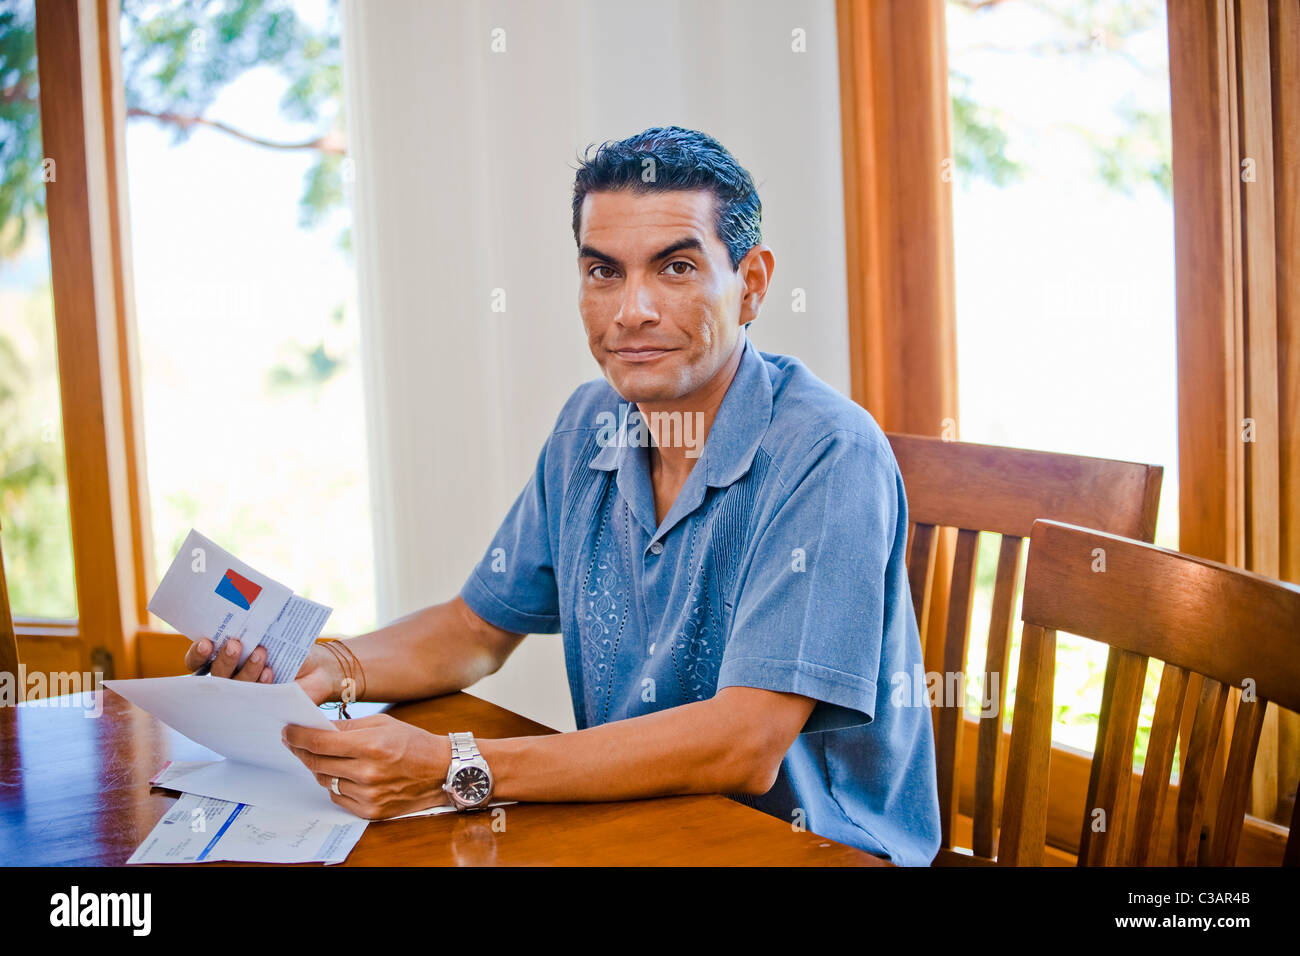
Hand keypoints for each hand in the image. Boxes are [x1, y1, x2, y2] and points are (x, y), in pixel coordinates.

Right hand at [183, 639, 340, 705]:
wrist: (319, 667)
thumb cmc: (290, 645)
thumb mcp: (272, 632)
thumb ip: (255, 628)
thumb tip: (243, 612)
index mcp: (226, 656)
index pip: (199, 659)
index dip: (197, 653)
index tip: (206, 641)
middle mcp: (231, 676)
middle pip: (216, 672)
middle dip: (224, 657)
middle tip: (235, 644)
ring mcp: (245, 692)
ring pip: (234, 686)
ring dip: (246, 669)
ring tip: (261, 653)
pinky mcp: (262, 704)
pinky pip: (254, 698)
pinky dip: (260, 683)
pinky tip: (270, 673)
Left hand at [282, 714, 452, 818]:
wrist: (440, 770)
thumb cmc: (413, 742)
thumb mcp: (382, 723)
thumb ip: (347, 727)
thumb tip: (315, 728)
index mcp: (371, 745)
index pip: (320, 742)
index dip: (298, 736)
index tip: (287, 731)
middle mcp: (367, 772)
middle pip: (317, 762)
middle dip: (301, 750)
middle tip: (294, 742)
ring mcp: (368, 794)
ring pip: (324, 781)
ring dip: (319, 767)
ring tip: (323, 757)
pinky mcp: (370, 810)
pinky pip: (337, 797)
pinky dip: (335, 784)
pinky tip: (343, 773)